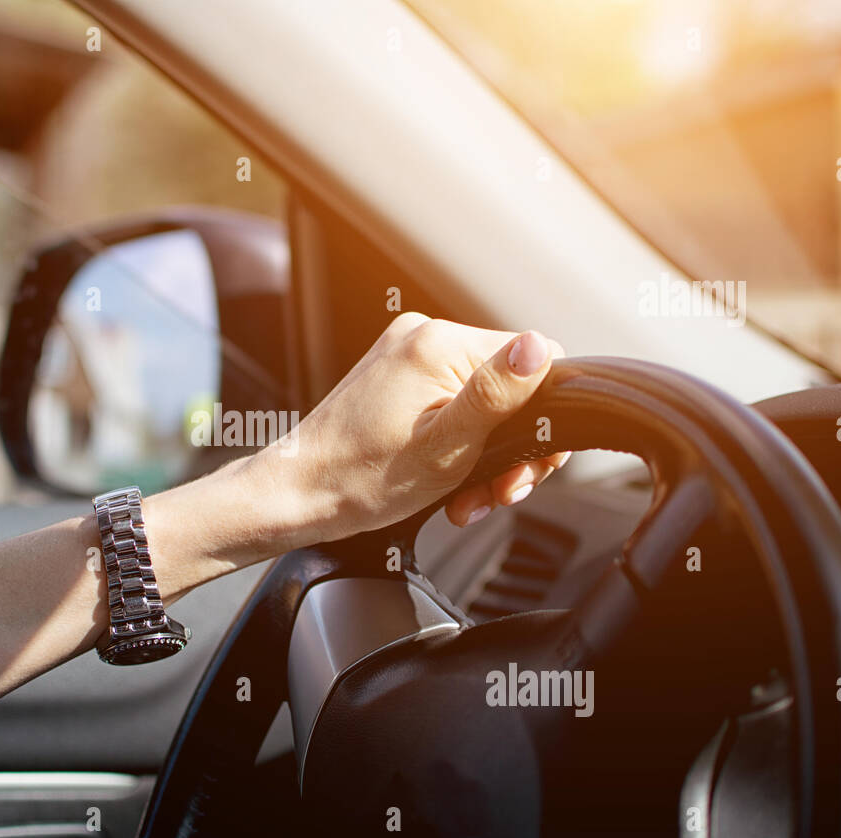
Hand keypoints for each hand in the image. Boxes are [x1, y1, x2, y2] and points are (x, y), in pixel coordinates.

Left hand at [258, 313, 567, 545]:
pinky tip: (447, 485)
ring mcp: (405, 357)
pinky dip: (457, 447)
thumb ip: (497, 395)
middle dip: (511, 448)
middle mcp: (422, 336)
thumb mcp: (446, 445)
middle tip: (497, 494)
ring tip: (466, 498)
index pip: (536, 359)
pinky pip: (450, 406)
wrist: (296, 494)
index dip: (544, 419)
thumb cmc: (360, 478)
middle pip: (509, 385)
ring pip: (482, 403)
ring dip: (485, 457)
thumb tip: (539, 347)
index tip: (527, 467)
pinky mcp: (395, 379)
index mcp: (439, 343)